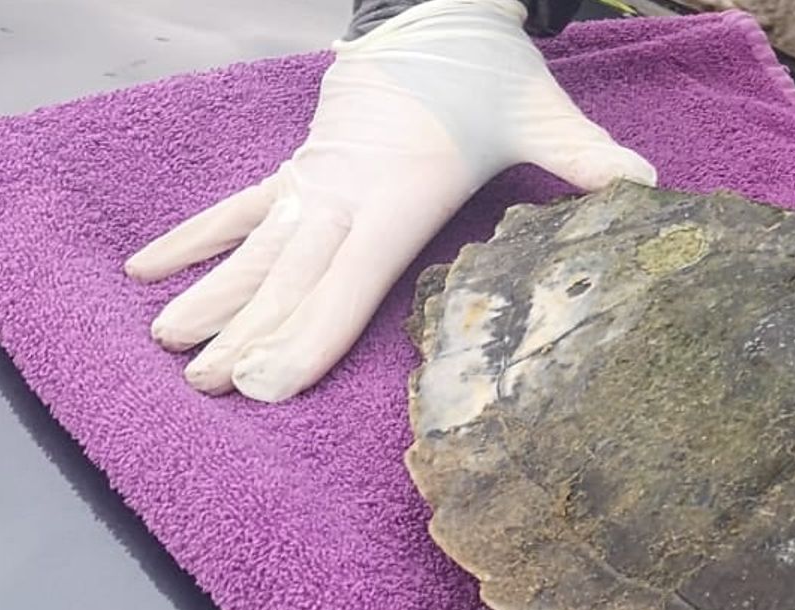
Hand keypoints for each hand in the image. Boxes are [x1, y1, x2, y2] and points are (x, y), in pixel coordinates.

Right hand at [126, 0, 656, 401]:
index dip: (309, 332)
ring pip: (255, 248)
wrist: (436, 12)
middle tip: (206, 386)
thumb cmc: (491, 74)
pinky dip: (195, 240)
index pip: (350, 277)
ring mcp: (314, 180)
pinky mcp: (300, 167)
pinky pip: (238, 209)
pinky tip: (146, 270)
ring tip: (168, 345)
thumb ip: (590, 158)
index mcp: (401, 194)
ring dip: (211, 298)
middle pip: (290, 275)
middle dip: (247, 334)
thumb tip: (648, 188)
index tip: (270, 381)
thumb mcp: (544, 113)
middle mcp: (346, 192)